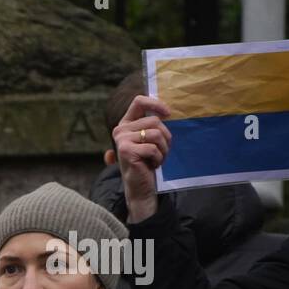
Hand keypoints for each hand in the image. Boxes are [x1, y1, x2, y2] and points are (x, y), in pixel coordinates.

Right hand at [113, 94, 172, 223]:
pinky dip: (158, 158)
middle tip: (161, 151)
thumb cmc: (148, 162)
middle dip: (165, 137)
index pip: (139, 102)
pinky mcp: (126, 151)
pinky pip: (153, 147)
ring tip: (157, 159)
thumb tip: (166, 111)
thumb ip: (152, 125)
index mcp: (125, 124)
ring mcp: (121, 140)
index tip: (169, 114)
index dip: (156, 104)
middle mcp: (120, 130)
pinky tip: (152, 165)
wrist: (141, 186)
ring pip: (156, 134)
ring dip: (163, 149)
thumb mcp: (150, 140)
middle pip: (154, 120)